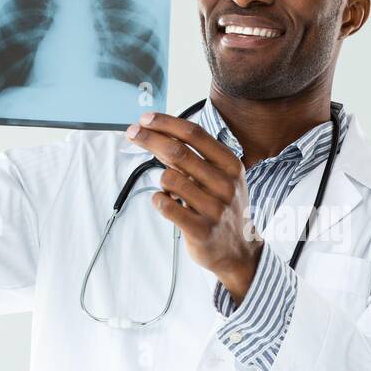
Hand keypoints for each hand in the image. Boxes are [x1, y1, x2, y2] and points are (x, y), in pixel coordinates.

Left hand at [125, 113, 261, 302]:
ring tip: (170, 190)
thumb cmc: (223, 207)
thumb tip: (157, 134)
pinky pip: (166, 206)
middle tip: (132, 133)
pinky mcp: (201, 230)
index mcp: (231, 165)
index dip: (166, 123)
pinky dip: (159, 200)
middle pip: (178, 151)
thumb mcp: (220, 178)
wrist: (239, 251)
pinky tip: (165, 202)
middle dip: (149, 138)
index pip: (195, 134)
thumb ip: (193, 157)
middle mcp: (225, 184)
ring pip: (169, 179)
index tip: (145, 119)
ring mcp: (214, 208)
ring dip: (161, 180)